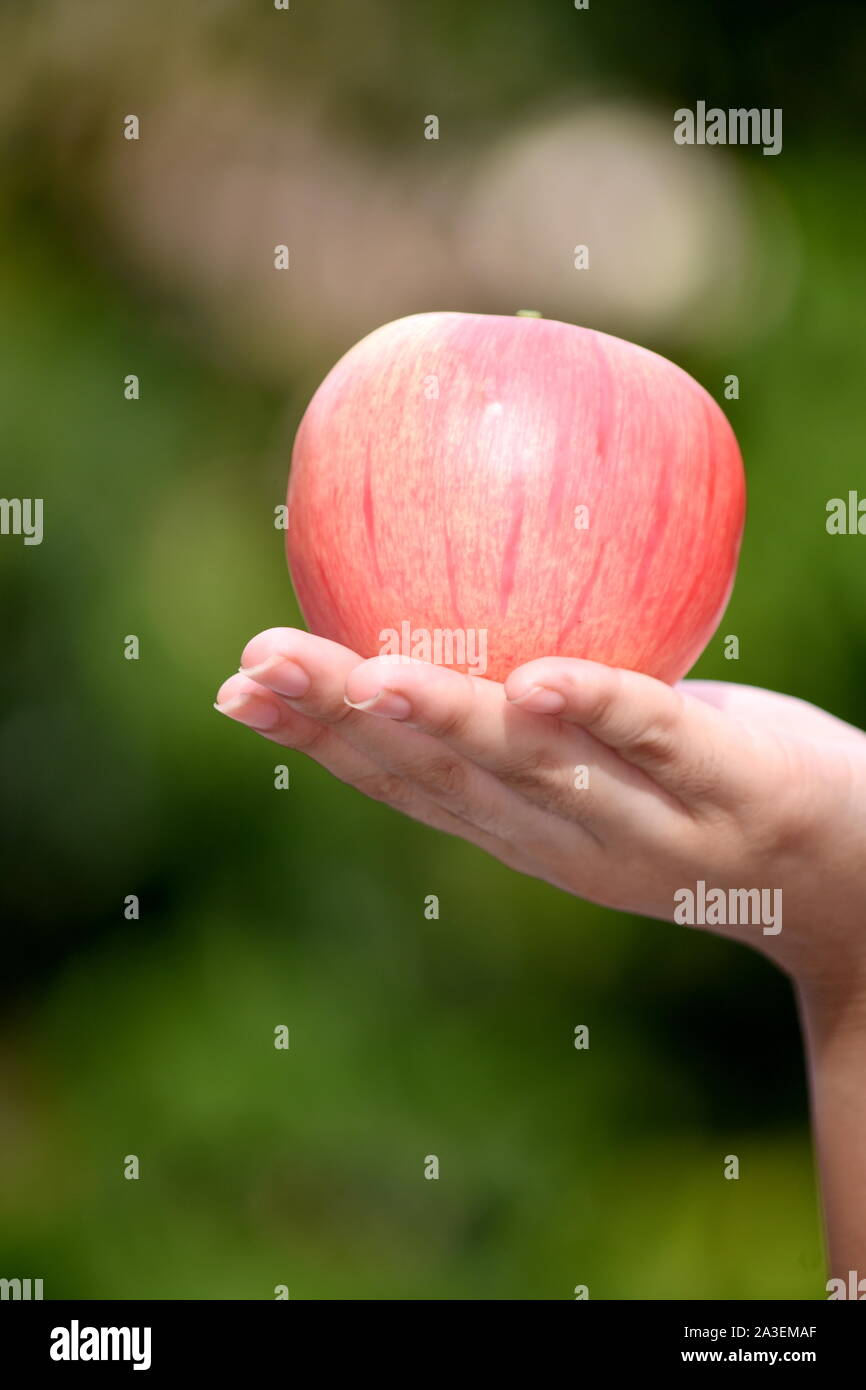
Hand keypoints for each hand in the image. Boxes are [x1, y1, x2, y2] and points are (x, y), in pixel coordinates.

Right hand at [215, 627, 865, 994]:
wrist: (850, 876)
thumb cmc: (714, 782)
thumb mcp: (610, 753)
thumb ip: (539, 703)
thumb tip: (464, 605)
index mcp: (525, 826)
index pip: (403, 781)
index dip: (316, 739)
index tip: (238, 688)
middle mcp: (569, 839)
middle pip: (443, 780)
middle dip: (344, 725)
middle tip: (260, 668)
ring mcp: (652, 824)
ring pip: (536, 769)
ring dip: (449, 724)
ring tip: (372, 675)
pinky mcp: (735, 795)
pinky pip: (662, 744)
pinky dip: (600, 712)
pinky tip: (540, 681)